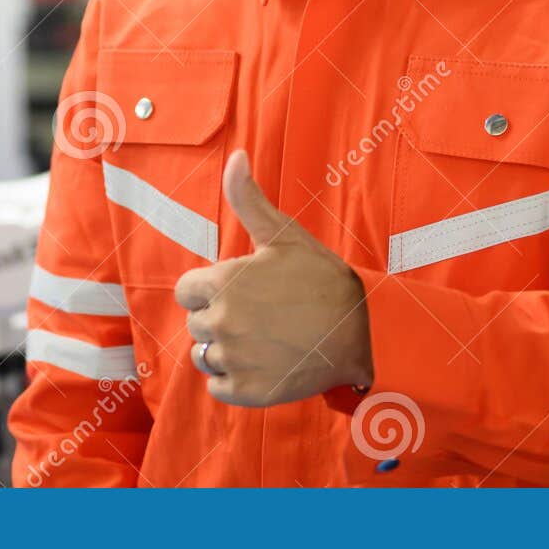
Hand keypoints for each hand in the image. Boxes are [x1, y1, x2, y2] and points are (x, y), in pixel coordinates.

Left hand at [174, 150, 372, 406]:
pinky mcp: (246, 392)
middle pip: (197, 324)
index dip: (210, 290)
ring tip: (263, 341)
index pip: (186, 292)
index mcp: (222, 283)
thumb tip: (236, 156)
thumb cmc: (322, 280)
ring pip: (206, 356)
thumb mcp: (285, 235)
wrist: (362, 333)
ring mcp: (233, 360)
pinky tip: (264, 364)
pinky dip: (235, 380)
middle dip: (220, 319)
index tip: (239, 291)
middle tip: (260, 315)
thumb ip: (249, 199)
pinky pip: (218, 386)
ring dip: (226, 351)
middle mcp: (221, 323)